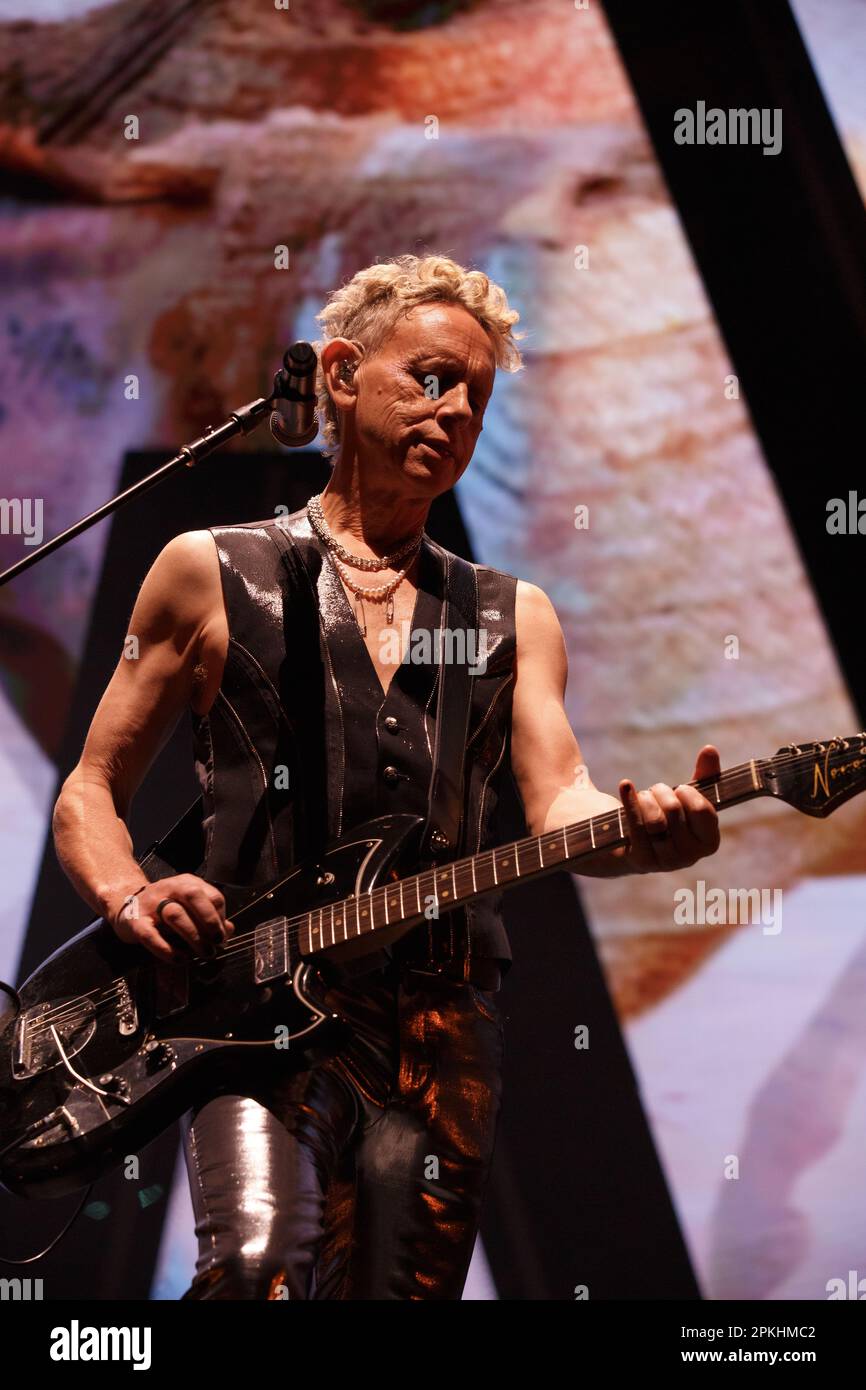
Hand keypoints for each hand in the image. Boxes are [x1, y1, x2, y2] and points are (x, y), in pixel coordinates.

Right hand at [110, 874, 234, 961]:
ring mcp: (150, 903)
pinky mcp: (135, 921)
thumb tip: (229, 930)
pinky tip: (179, 959)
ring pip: (175, 914)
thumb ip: (209, 917)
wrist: (124, 903)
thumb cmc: (163, 908)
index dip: (221, 917)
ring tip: (204, 953)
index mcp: (187, 883)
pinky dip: (167, 949)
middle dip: (210, 921)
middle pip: (194, 896)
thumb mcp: (187, 908)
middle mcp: (169, 888)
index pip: (212, 895)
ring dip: (194, 936)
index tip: (223, 936)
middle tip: (218, 943)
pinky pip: (151, 935)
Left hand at [618, 745, 720, 873]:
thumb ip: (704, 775)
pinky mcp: (641, 860)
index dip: (689, 794)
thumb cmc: (667, 816)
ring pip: (655, 820)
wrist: (631, 843)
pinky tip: (625, 785)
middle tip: (657, 791)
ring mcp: (665, 862)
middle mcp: (690, 857)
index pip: (703, 811)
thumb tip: (709, 749)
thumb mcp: (687, 797)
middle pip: (674, 811)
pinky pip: (635, 825)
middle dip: (663, 792)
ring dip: (646, 798)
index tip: (681, 788)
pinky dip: (629, 800)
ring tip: (644, 796)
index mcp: (708, 842)